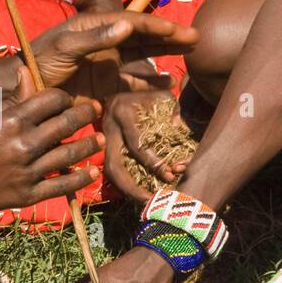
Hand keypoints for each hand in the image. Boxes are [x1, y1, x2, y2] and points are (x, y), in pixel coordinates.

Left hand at [0, 12, 198, 102]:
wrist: (23, 89)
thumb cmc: (39, 62)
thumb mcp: (65, 47)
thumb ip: (95, 38)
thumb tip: (127, 26)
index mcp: (95, 27)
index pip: (132, 24)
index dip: (156, 27)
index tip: (178, 31)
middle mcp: (104, 43)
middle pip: (143, 38)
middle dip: (169, 37)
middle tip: (196, 38)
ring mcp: (105, 65)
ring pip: (142, 58)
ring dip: (164, 57)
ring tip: (189, 56)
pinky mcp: (103, 86)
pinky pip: (132, 84)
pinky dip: (150, 84)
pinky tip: (168, 86)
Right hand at [0, 77, 103, 215]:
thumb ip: (10, 96)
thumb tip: (27, 73)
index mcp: (12, 119)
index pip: (51, 100)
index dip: (63, 98)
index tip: (67, 100)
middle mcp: (23, 143)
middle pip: (66, 124)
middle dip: (85, 114)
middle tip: (96, 110)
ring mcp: (27, 170)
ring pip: (69, 154)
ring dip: (89, 145)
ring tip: (100, 139)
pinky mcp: (27, 194)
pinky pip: (61, 185)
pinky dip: (80, 178)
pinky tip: (93, 172)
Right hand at [102, 89, 192, 203]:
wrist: (117, 80)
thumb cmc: (146, 88)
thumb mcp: (162, 93)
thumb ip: (173, 109)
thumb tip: (178, 126)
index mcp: (123, 113)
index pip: (136, 145)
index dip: (153, 162)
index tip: (169, 174)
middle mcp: (109, 128)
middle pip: (113, 167)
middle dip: (131, 188)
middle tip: (151, 201)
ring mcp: (103, 139)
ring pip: (108, 172)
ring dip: (125, 190)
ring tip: (145, 202)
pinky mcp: (104, 145)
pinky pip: (111, 169)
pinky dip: (124, 183)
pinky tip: (139, 192)